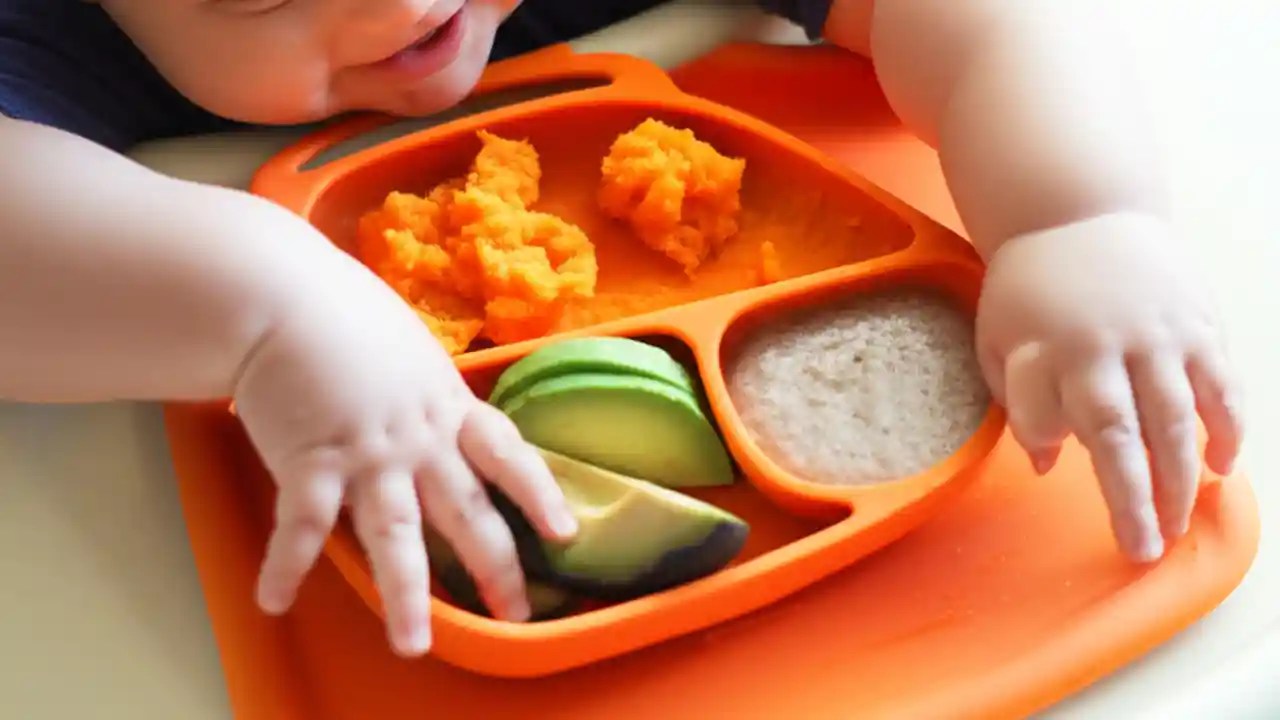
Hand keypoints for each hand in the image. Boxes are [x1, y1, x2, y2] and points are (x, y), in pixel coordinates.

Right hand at [230, 255, 577, 657]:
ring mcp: (367, 455)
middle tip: (516, 614)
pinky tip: (274, 601)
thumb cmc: (349, 316)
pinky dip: (285, 565)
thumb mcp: (414, 354)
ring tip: (413, 644)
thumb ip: (435, 399)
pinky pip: (301, 526)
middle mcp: (419, 440)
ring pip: (396, 535)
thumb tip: (452, 424)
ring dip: (405, 595)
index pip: (509, 456)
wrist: (284, 296)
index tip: (568, 533)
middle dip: (495, 567)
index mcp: (449, 407)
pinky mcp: (310, 462)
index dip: (541, 495)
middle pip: (467, 512)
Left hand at [974, 212, 1243, 561]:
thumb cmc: (1030, 289)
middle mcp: (1107, 346)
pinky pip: (1222, 385)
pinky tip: (1221, 467)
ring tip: (1176, 525)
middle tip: (1143, 550)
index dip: (1068, 460)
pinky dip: (1228, 428)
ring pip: (1178, 417)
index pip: (1059, 421)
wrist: (1076, 210)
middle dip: (1137, 498)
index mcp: (1050, 350)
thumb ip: (1018, 399)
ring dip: (1181, 478)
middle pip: (1126, 432)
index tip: (1070, 491)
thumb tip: (1044, 463)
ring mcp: (1159, 334)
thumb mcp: (997, 338)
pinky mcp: (1198, 324)